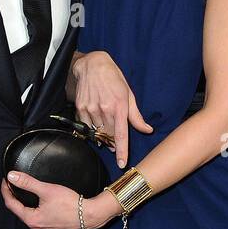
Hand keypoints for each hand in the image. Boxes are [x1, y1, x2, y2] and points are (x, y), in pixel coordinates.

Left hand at [0, 172, 117, 228]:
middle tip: (16, 187)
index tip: (5, 181)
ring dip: (30, 208)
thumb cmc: (71, 204)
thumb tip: (12, 176)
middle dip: (18, 199)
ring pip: (34, 219)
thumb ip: (27, 183)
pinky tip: (47, 209)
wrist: (90, 215)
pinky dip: (42, 215)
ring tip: (31, 197)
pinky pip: (45, 224)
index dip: (6, 191)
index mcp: (32, 220)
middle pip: (22, 212)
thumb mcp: (47, 189)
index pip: (11, 204)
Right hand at [73, 50, 153, 168]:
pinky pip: (87, 126)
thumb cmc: (114, 79)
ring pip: (98, 132)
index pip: (120, 134)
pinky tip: (95, 119)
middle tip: (114, 137)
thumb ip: (136, 116)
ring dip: (102, 134)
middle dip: (112, 141)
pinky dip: (92, 127)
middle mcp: (104, 109)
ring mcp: (91, 109)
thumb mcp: (128, 95)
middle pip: (109, 136)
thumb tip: (147, 130)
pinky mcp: (80, 108)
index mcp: (119, 106)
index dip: (121, 151)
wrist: (92, 65)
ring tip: (104, 122)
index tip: (121, 163)